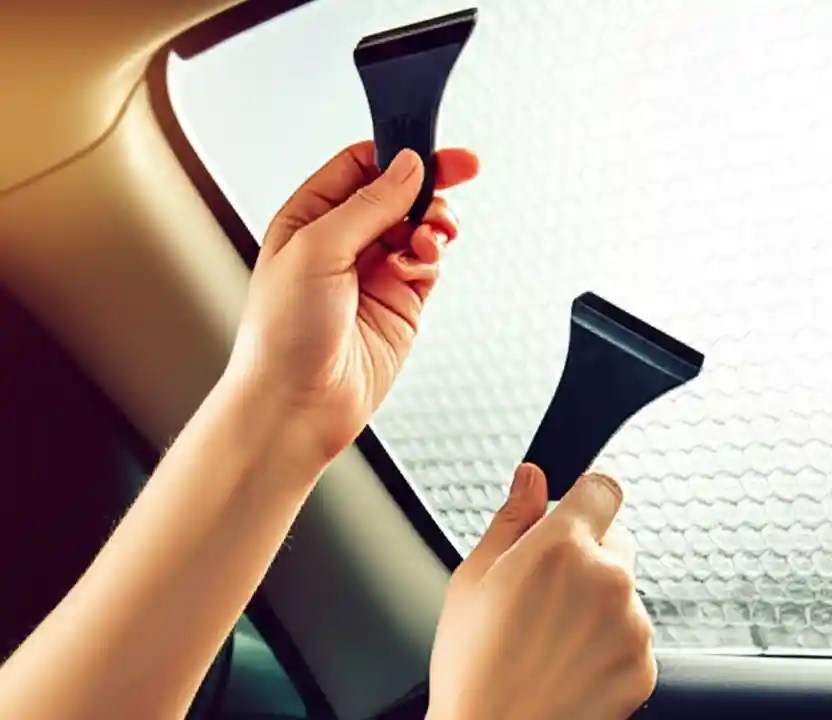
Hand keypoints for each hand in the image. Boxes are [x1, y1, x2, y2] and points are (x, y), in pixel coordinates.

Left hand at [222, 143, 479, 467]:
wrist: (298, 405)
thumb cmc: (281, 336)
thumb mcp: (317, 249)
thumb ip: (367, 203)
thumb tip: (407, 167)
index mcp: (309, 218)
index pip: (360, 164)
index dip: (397, 151)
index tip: (432, 148)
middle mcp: (342, 242)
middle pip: (397, 192)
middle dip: (429, 182)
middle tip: (463, 170)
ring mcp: (373, 272)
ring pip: (419, 226)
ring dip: (432, 224)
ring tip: (429, 236)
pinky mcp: (400, 303)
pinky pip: (428, 264)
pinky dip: (432, 258)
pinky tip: (418, 266)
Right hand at [428, 465, 657, 719]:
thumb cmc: (472, 667)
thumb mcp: (473, 579)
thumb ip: (513, 518)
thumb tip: (531, 477)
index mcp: (563, 548)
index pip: (604, 489)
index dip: (585, 500)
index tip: (573, 516)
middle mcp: (608, 579)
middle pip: (616, 541)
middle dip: (588, 556)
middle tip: (545, 595)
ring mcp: (631, 625)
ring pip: (624, 592)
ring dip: (599, 604)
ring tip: (550, 639)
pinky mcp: (644, 665)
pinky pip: (632, 637)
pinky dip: (609, 646)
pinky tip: (568, 665)